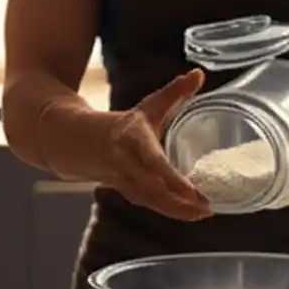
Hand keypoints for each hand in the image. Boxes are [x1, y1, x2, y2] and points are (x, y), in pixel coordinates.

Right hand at [104, 69, 210, 220]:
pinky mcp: (125, 192)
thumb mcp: (149, 106)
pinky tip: (189, 214)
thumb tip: (199, 74)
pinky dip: (168, 211)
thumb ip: (175, 92)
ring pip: (150, 200)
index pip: (153, 162)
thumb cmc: (126, 124)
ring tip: (202, 214)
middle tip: (207, 208)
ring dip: (176, 211)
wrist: (81, 142)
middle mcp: (125, 162)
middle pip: (152, 188)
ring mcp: (123, 179)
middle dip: (178, 201)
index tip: (192, 191)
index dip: (171, 178)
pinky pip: (147, 204)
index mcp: (133, 138)